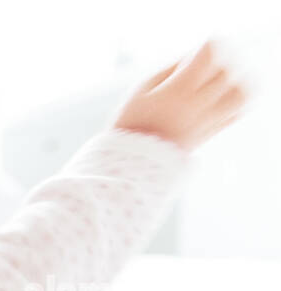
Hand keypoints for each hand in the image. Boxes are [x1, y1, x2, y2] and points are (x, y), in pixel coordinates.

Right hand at [112, 40, 249, 151]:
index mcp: (177, 91)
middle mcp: (197, 105)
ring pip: (240, 92)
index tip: (201, 50)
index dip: (209, 45)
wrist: (132, 162)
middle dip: (220, 62)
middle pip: (228, 70)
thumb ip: (172, 68)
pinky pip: (237, 111)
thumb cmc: (132, 121)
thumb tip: (197, 54)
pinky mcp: (212, 132)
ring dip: (235, 80)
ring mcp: (207, 120)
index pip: (211, 53)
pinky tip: (220, 97)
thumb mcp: (142, 88)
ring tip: (220, 81)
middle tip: (204, 68)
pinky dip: (234, 99)